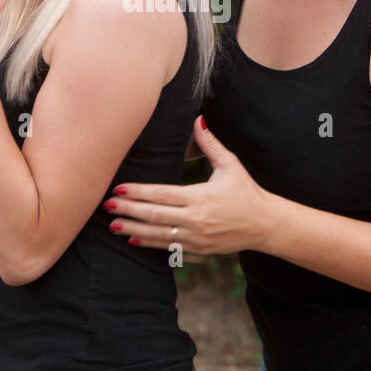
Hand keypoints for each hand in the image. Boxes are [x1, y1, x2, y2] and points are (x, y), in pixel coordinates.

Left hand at [103, 117, 275, 254]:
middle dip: (128, 210)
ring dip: (133, 229)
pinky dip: (149, 244)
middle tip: (105, 206)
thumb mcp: (230, 165)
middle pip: (155, 215)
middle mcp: (196, 219)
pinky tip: (133, 239)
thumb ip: (210, 144)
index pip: (162, 194)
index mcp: (201, 197)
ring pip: (158, 235)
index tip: (118, 189)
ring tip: (112, 224)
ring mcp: (197, 238)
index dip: (138, 192)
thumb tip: (198, 120)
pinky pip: (169, 248)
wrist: (265, 225)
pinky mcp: (199, 250)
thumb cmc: (247, 192)